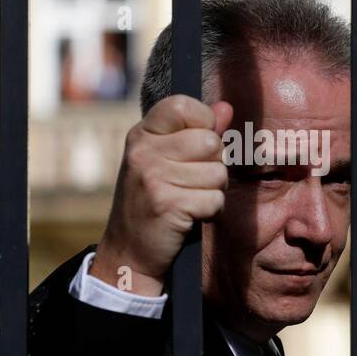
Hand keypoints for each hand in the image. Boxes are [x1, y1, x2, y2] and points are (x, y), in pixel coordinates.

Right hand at [90, 94, 233, 295]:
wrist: (130, 250)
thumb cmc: (154, 200)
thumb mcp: (167, 160)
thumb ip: (198, 132)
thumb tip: (225, 108)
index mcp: (142, 134)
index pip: (183, 105)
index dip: (202, 123)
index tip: (194, 145)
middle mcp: (143, 152)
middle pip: (210, 142)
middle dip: (212, 164)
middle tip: (192, 181)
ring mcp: (153, 178)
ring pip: (217, 172)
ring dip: (212, 190)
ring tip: (188, 199)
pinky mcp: (168, 205)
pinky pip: (215, 200)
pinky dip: (210, 211)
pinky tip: (189, 215)